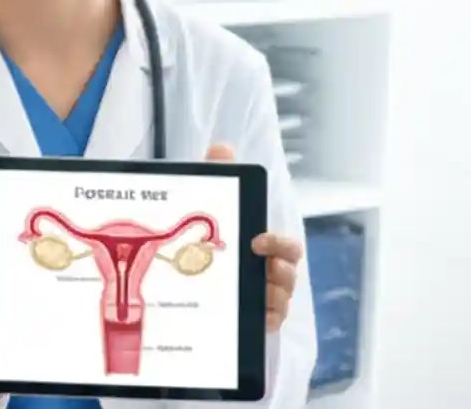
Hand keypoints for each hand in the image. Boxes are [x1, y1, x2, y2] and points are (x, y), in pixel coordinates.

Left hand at [205, 144, 304, 332]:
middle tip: (264, 267)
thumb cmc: (212, 237)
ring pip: (281, 301)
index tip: (258, 240)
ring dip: (275, 298)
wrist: (181, 277)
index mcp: (263, 247)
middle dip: (282, 272)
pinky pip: (269, 323)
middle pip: (289, 276)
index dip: (280, 245)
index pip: (287, 247)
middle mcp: (269, 273)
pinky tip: (259, 320)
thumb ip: (219, 174)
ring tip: (260, 296)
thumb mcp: (213, 205)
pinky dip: (267, 321)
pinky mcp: (253, 320)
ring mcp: (263, 298)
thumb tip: (223, 147)